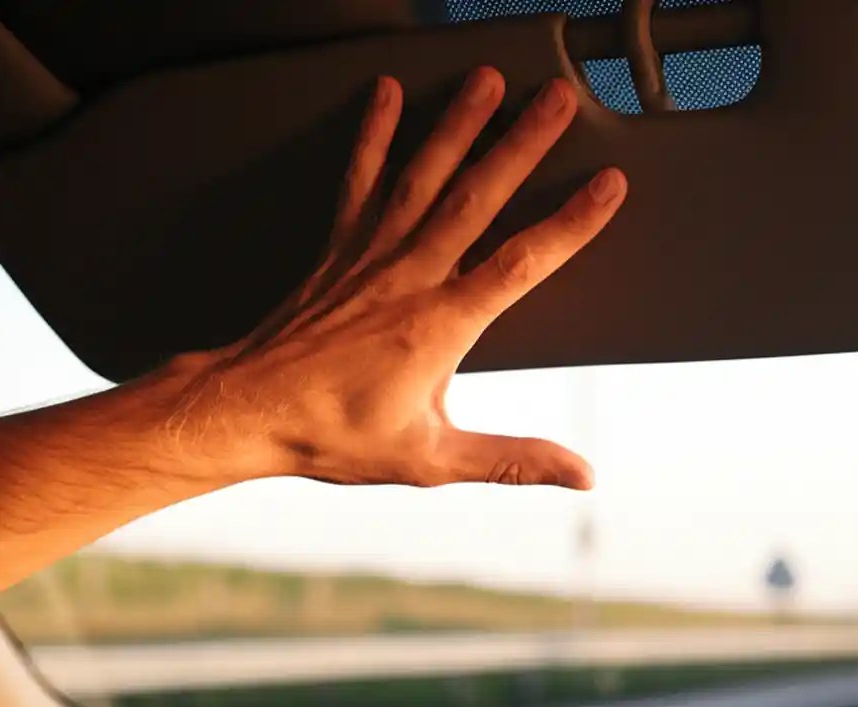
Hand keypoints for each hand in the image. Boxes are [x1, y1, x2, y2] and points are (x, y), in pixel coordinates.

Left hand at [155, 67, 626, 490]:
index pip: (520, 264)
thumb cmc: (335, 435)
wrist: (248, 411)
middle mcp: (408, 277)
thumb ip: (511, 461)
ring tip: (488, 79)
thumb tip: (583, 476)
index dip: (570, 223)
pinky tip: (386, 93)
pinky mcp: (339, 248)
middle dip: (521, 144)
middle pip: (475, 199)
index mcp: (440, 326)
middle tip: (557, 97)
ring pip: (422, 177)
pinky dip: (373, 136)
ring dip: (458, 125)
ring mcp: (370, 256)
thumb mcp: (430, 460)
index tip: (609, 183)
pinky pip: (359, 181)